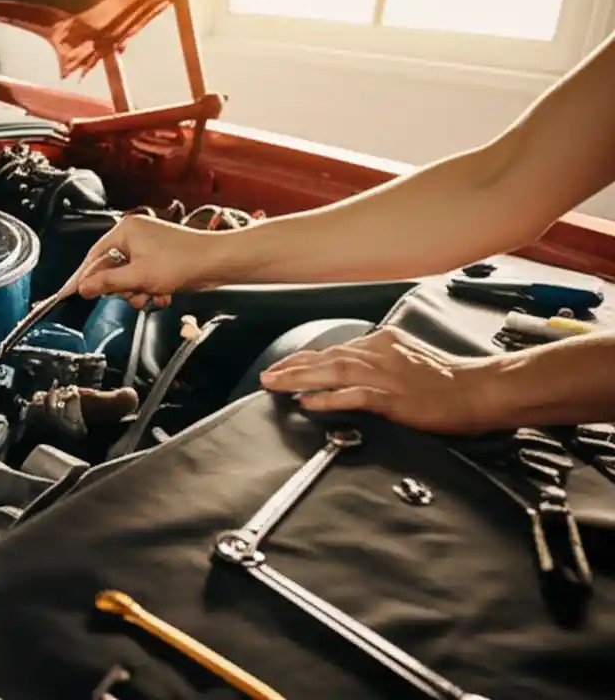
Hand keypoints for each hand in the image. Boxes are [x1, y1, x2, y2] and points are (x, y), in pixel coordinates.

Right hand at [74, 213, 215, 308]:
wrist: (217, 261)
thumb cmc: (183, 261)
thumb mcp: (139, 277)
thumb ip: (107, 283)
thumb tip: (84, 287)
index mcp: (125, 231)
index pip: (94, 257)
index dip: (82, 278)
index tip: (67, 293)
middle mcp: (134, 234)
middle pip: (111, 269)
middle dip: (122, 288)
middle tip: (133, 295)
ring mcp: (147, 245)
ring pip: (128, 276)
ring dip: (137, 291)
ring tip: (151, 296)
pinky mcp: (159, 257)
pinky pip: (142, 276)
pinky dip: (149, 288)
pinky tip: (162, 294)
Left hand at [259, 327, 490, 434]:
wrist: (479, 390)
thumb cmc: (448, 380)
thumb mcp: (406, 359)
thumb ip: (378, 361)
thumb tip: (348, 372)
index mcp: (382, 343)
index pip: (334, 348)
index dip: (304, 358)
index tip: (282, 366)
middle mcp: (379, 354)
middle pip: (326, 356)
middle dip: (292, 366)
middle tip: (266, 376)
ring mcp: (385, 375)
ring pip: (332, 371)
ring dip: (299, 378)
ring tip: (274, 384)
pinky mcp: (393, 397)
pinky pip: (353, 395)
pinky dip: (328, 398)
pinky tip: (308, 403)